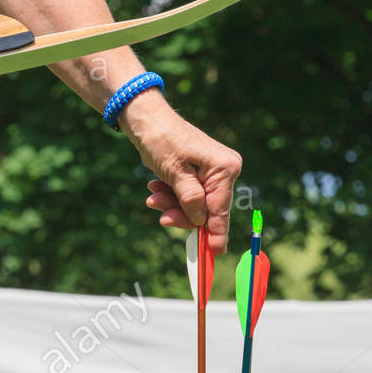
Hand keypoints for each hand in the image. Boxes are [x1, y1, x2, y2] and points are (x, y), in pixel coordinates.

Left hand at [120, 90, 241, 254]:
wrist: (146, 119)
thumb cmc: (161, 141)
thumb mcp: (175, 174)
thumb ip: (190, 200)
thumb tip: (201, 223)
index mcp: (225, 168)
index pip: (221, 209)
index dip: (216, 233)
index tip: (215, 253)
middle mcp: (224, 170)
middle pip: (207, 208)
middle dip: (182, 213)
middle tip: (160, 215)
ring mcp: (212, 171)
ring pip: (194, 203)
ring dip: (172, 204)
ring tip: (152, 195)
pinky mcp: (199, 172)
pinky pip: (187, 193)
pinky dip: (171, 195)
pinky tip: (155, 188)